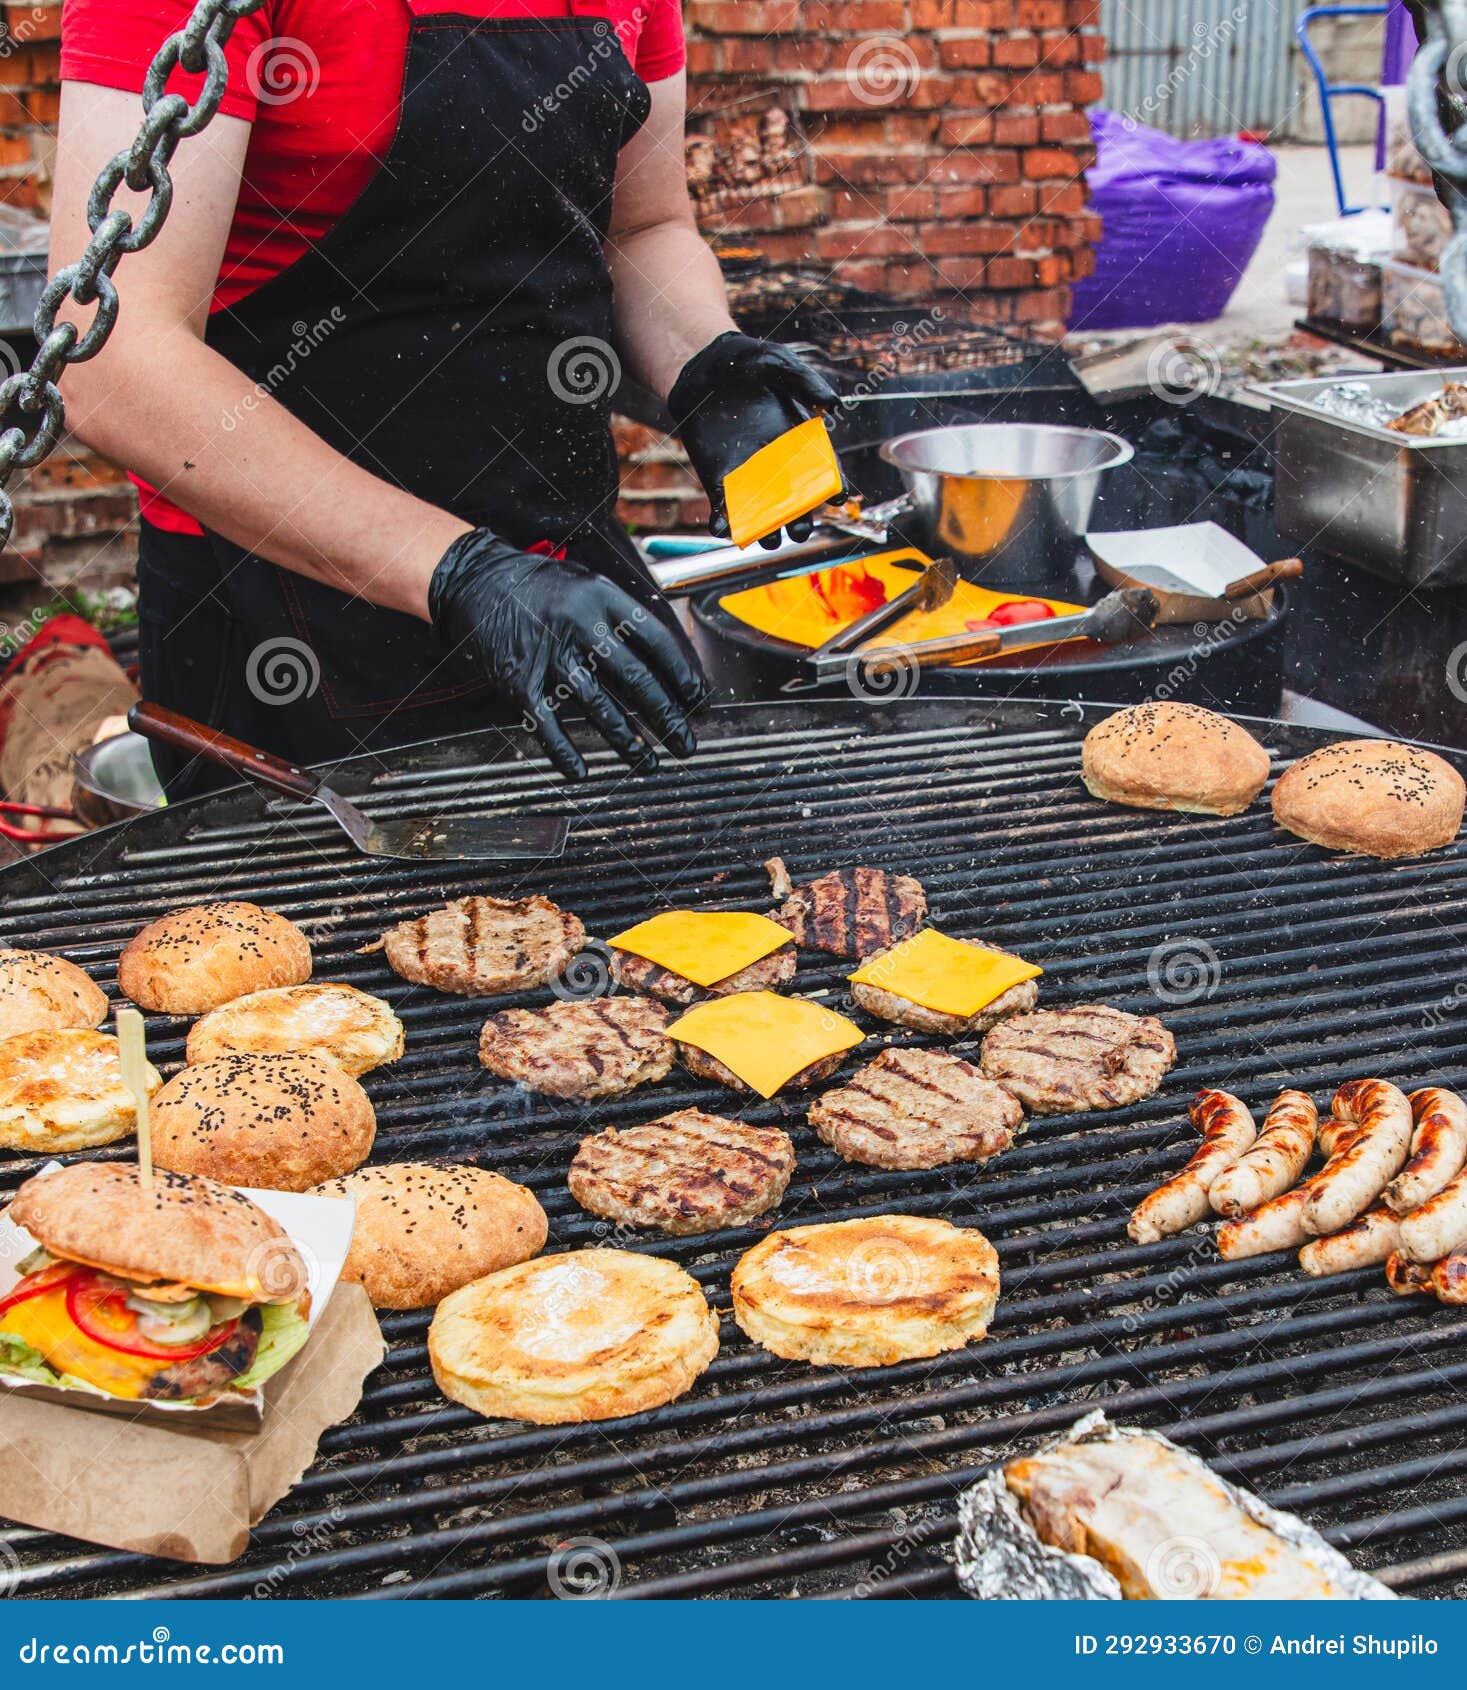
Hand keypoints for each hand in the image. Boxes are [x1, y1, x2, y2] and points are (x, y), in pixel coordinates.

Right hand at [428, 529, 707, 780]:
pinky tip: (582, 772)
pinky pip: (547, 724)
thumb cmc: (541, 587)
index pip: (656, 642)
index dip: (682, 675)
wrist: (478, 580)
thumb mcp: (588, 584)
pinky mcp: (520, 680)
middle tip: (685, 744)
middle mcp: (581, 626)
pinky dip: (564, 752)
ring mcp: (550, 655)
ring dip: (628, 741)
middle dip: (666, 718)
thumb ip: (622, 619)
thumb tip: (666, 664)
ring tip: (648, 764)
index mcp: (604, 599)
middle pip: (635, 679)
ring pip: (599, 707)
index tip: (698, 702)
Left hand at [667, 331, 845, 547]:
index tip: (838, 497)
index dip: (833, 486)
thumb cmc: (746, 361)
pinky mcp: (720, 479)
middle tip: (800, 531)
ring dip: (765, 530)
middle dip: (800, 519)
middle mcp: (778, 465)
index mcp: (799, 441)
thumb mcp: (776, 361)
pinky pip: (725, 508)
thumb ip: (804, 380)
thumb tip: (833, 404)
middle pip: (795, 501)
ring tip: (768, 541)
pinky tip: (722, 529)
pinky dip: (723, 522)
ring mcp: (749, 475)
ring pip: (762, 513)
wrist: (703, 367)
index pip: (822, 469)